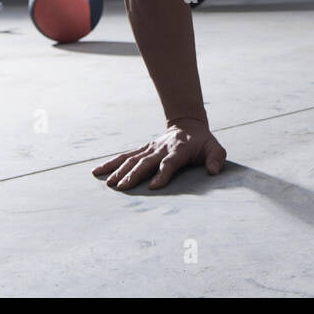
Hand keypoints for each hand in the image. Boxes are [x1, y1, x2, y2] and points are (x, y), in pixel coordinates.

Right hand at [93, 118, 226, 190]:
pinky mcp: (142, 150)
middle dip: (134, 175)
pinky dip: (111, 163)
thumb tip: (213, 171)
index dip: (163, 174)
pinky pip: (125, 156)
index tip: (154, 186)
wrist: (188, 125)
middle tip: (123, 187)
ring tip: (109, 184)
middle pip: (146, 162)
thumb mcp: (215, 147)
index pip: (170, 163)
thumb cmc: (202, 142)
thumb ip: (216, 158)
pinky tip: (97, 172)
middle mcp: (161, 149)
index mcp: (179, 150)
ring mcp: (149, 149)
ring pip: (132, 159)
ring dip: (119, 171)